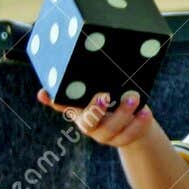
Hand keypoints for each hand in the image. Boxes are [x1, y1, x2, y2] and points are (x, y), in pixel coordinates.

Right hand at [36, 88, 156, 148]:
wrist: (133, 123)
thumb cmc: (115, 98)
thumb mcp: (104, 89)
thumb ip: (95, 80)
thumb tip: (93, 48)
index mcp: (79, 109)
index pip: (62, 105)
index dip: (51, 100)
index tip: (43, 93)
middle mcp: (88, 123)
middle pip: (87, 122)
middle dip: (95, 110)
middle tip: (105, 95)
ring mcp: (104, 135)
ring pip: (110, 129)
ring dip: (123, 113)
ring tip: (134, 97)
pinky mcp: (121, 140)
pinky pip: (129, 135)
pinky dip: (138, 123)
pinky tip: (145, 112)